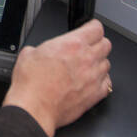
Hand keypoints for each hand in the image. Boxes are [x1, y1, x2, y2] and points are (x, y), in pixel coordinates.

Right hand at [2, 19, 111, 136]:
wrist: (34, 108)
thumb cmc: (31, 84)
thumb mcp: (28, 54)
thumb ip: (41, 48)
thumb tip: (38, 51)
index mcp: (73, 44)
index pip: (97, 28)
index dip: (92, 28)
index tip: (89, 31)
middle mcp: (87, 59)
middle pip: (106, 45)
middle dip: (98, 44)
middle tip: (88, 49)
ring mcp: (93, 77)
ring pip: (107, 64)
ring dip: (98, 64)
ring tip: (86, 68)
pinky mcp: (95, 95)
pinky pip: (107, 84)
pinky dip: (101, 82)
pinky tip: (90, 83)